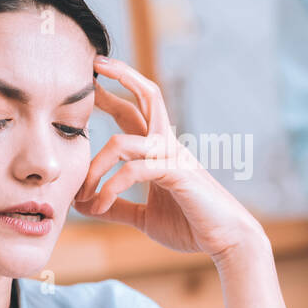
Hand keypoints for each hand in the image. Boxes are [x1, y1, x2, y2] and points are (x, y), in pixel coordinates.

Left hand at [72, 55, 266, 262]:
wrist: (227, 241)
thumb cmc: (190, 226)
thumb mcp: (144, 217)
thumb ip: (117, 206)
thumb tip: (84, 204)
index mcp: (160, 150)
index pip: (134, 110)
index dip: (112, 94)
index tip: (87, 82)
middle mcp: (167, 145)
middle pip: (147, 96)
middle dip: (121, 76)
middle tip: (92, 66)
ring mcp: (174, 157)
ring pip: (123, 142)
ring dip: (94, 167)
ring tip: (80, 196)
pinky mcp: (177, 174)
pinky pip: (134, 170)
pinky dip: (110, 188)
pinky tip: (98, 206)